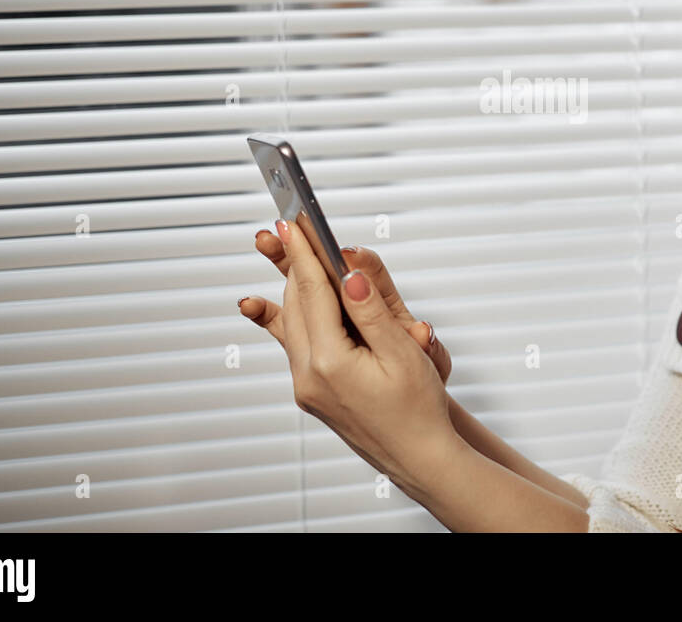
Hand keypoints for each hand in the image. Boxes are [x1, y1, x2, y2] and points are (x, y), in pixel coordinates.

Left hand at [241, 215, 455, 487]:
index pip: (313, 293)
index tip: (293, 222)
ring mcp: (305, 386)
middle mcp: (308, 376)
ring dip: (291, 284)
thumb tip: (349, 274)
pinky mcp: (311, 391)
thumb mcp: (402, 355)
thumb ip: (371, 311)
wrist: (420, 458)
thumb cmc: (419, 411)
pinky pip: (294, 342)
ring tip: (281, 250)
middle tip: (288, 226)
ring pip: (291, 322)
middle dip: (294, 261)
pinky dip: (287, 316)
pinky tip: (261, 304)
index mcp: (330, 364)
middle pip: (296, 303)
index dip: (305, 253)